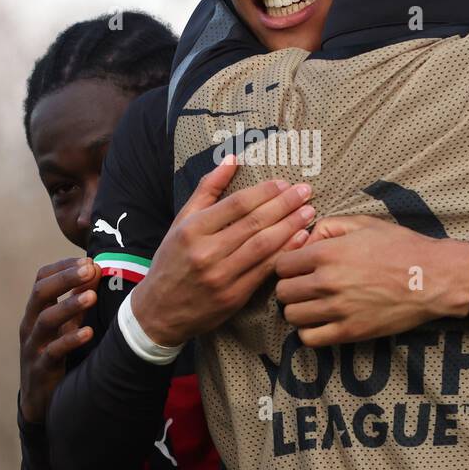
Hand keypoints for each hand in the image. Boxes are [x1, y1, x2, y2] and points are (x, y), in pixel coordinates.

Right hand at [19, 257, 100, 425]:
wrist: (41, 399)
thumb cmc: (56, 354)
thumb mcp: (66, 324)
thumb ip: (77, 299)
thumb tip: (96, 269)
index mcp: (35, 311)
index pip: (41, 279)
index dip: (62, 266)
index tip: (87, 260)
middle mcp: (30, 325)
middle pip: (40, 293)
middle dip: (65, 279)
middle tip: (90, 268)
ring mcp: (33, 347)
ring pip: (45, 321)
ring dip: (69, 306)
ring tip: (92, 297)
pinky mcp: (40, 369)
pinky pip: (53, 352)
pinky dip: (70, 341)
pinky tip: (88, 333)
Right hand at [129, 156, 314, 346]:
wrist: (159, 311)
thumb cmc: (172, 260)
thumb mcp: (181, 222)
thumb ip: (208, 189)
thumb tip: (232, 158)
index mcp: (192, 229)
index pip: (237, 204)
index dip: (265, 191)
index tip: (284, 183)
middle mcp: (206, 252)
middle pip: (254, 223)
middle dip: (285, 205)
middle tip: (305, 192)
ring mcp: (221, 276)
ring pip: (263, 246)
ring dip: (291, 227)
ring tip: (309, 212)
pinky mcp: (233, 297)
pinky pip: (265, 271)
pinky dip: (285, 253)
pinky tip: (301, 240)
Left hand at [274, 215, 468, 346]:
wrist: (433, 277)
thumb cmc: (401, 247)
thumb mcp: (364, 224)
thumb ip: (328, 226)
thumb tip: (305, 239)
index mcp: (327, 253)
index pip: (281, 264)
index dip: (287, 264)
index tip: (298, 267)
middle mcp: (327, 282)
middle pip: (282, 291)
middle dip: (290, 287)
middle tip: (304, 285)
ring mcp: (337, 310)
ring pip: (291, 316)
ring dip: (298, 309)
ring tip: (312, 304)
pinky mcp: (349, 332)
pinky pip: (309, 339)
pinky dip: (308, 331)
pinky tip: (321, 321)